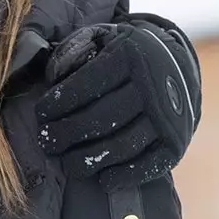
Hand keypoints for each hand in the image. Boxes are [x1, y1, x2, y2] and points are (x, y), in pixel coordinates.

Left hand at [36, 15, 200, 191]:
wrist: (176, 67)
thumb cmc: (124, 56)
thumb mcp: (101, 38)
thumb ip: (73, 50)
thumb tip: (52, 76)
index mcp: (131, 55)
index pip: (88, 84)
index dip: (58, 103)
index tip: (41, 115)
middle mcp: (154, 85)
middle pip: (102, 119)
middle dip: (67, 135)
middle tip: (48, 143)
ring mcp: (169, 116)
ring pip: (123, 145)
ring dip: (89, 160)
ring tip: (68, 164)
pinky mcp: (177, 142)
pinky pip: (150, 165)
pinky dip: (125, 176)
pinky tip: (103, 180)